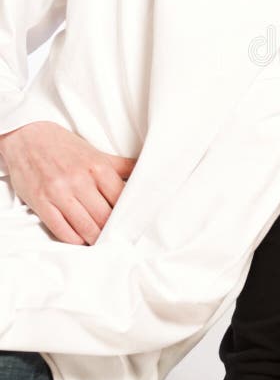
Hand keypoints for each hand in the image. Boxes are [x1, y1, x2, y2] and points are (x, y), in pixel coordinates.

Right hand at [0, 121, 135, 244]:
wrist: (29, 137)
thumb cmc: (67, 148)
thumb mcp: (98, 154)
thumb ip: (122, 166)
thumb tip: (149, 171)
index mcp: (98, 167)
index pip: (121, 199)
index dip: (128, 214)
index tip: (132, 224)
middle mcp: (80, 180)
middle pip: (105, 216)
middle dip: (112, 230)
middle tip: (118, 238)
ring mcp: (59, 192)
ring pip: (85, 227)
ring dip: (95, 239)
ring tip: (102, 242)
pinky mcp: (41, 202)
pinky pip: (62, 230)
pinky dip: (74, 239)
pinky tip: (81, 239)